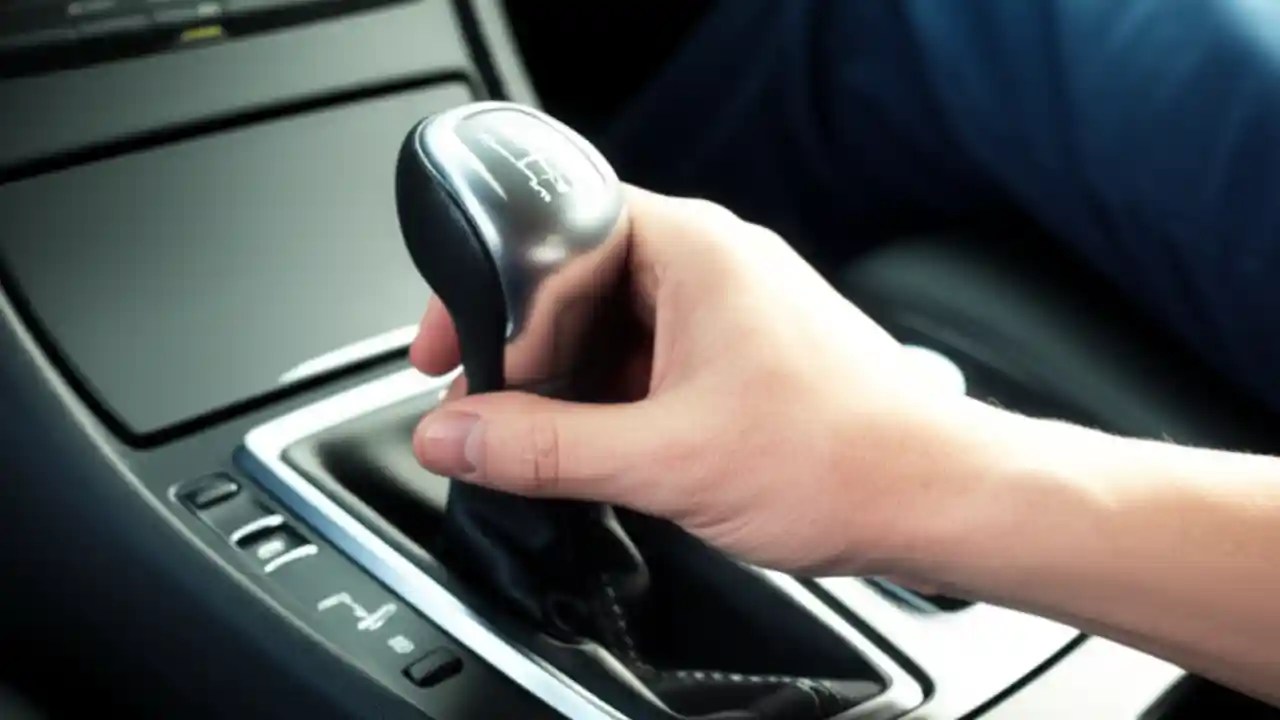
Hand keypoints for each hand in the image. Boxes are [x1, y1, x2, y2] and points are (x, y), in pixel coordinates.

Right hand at [410, 185, 990, 575]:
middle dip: (524, 348)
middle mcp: (714, 264)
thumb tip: (453, 434)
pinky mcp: (744, 354)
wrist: (938, 499)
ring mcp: (732, 309)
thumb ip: (542, 446)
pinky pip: (652, 359)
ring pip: (614, 328)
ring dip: (570, 383)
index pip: (552, 237)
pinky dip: (616, 399)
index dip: (489, 297)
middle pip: (577, 283)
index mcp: (694, 250)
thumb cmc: (842, 457)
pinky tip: (605, 449)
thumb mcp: (662, 458)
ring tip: (547, 442)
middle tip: (484, 408)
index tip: (453, 355)